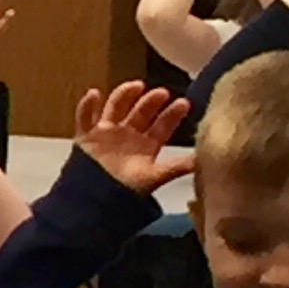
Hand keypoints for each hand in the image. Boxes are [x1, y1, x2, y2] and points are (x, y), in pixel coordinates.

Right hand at [73, 83, 194, 198]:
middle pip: (140, 112)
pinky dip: (87, 105)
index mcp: (146, 145)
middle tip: (162, 93)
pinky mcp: (86, 136)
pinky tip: (95, 94)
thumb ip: (177, 166)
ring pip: (115, 107)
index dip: (172, 114)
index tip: (183, 103)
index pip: (162, 125)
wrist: (96, 202)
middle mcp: (128, 135)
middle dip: (151, 102)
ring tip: (136, 86)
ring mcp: (106, 133)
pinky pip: (84, 117)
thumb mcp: (155, 176)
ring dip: (124, 95)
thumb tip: (203, 159)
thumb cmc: (126, 191)